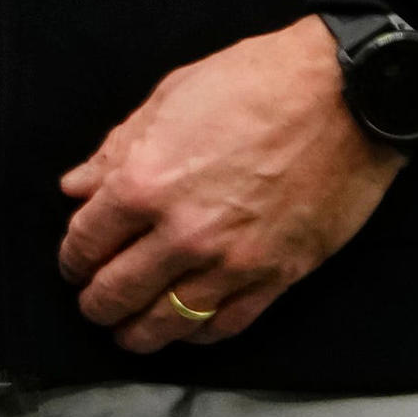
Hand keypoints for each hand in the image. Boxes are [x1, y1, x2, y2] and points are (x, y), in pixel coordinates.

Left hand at [57, 17, 404, 354]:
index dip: (71, 257)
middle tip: (92, 304)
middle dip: (96, 303)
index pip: (87, 240)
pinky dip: (197, 334)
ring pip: (168, 322)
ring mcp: (231, 262)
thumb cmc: (256, 82)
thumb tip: (76, 188)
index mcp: (146, 182)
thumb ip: (117, 149)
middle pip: (118, 291)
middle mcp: (182, 232)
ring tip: (128, 333)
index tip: (73, 262)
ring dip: (138, 333)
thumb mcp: (171, 97)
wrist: (346, 97)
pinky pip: (225, 325)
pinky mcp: (276, 277)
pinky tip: (186, 329)